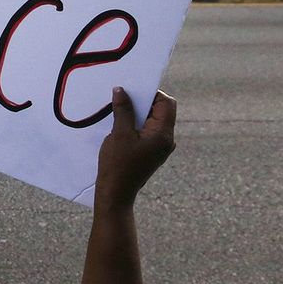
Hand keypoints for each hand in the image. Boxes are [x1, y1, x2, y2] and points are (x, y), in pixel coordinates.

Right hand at [94, 88, 175, 210]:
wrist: (116, 193)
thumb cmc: (118, 164)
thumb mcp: (119, 134)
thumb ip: (123, 110)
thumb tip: (121, 90)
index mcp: (163, 134)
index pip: (166, 103)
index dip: (151, 94)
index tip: (132, 92)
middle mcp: (167, 140)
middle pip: (162, 111)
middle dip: (143, 103)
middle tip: (124, 100)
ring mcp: (160, 147)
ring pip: (154, 121)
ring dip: (138, 114)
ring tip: (120, 113)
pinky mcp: (152, 152)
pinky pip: (148, 131)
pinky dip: (137, 125)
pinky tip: (121, 127)